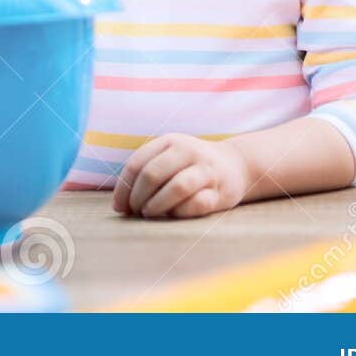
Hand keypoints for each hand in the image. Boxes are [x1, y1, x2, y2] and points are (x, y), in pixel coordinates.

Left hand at [112, 134, 251, 218]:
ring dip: (157, 205)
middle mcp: (188, 151)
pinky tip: (173, 214)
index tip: (119, 207)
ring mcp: (207, 170)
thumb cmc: (190, 166)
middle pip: (153, 174)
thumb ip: (145, 173)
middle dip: (138, 197)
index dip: (123, 188)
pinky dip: (180, 212)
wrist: (235, 165)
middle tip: (136, 211)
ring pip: (177, 187)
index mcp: (170, 141)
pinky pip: (197, 204)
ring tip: (150, 213)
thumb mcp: (168, 157)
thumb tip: (120, 205)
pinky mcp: (221, 192)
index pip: (137, 164)